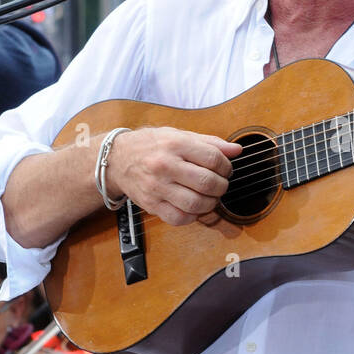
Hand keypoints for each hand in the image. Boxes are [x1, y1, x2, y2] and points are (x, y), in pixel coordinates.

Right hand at [104, 126, 242, 226]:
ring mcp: (157, 187)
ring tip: (209, 197)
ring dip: (210, 204)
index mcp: (175, 144)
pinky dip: (193, 216)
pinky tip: (193, 207)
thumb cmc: (151, 146)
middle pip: (207, 183)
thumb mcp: (179, 135)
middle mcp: (165, 165)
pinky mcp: (151, 205)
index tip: (225, 169)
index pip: (213, 158)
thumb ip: (210, 143)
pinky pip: (180, 218)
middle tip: (219, 184)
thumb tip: (236, 150)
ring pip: (196, 204)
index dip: (227, 167)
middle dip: (221, 186)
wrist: (117, 160)